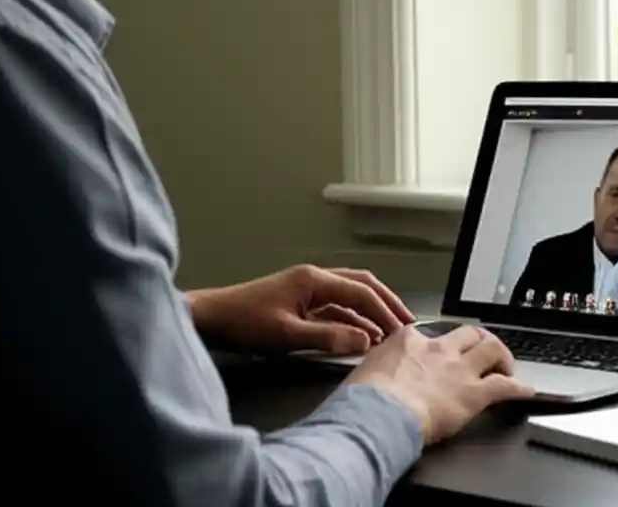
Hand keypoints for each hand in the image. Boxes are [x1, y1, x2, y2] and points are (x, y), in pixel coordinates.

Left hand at [187, 265, 415, 354]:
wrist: (211, 319)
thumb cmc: (245, 323)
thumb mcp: (287, 335)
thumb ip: (328, 338)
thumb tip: (365, 340)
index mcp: (313, 280)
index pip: (360, 292)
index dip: (383, 310)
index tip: (401, 329)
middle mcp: (314, 278)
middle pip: (361, 284)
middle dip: (385, 302)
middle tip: (407, 321)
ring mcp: (306, 289)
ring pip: (349, 294)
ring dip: (370, 310)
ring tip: (390, 329)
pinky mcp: (299, 302)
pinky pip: (334, 307)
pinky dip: (351, 319)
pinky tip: (360, 334)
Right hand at [346, 324, 535, 444]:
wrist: (377, 413)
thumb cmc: (363, 399)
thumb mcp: (363, 372)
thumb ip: (376, 369)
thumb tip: (373, 379)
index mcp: (408, 340)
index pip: (428, 333)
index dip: (435, 344)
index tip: (436, 354)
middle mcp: (438, 349)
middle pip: (468, 333)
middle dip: (478, 340)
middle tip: (482, 352)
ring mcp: (458, 369)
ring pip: (491, 349)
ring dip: (502, 356)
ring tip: (506, 366)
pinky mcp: (473, 394)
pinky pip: (504, 386)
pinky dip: (519, 388)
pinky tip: (526, 391)